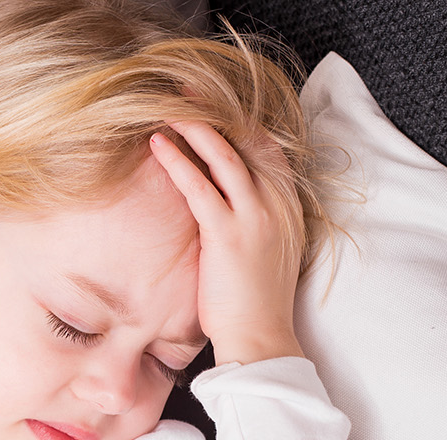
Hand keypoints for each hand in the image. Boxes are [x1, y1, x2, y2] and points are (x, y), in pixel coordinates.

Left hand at [148, 121, 305, 364]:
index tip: (211, 106)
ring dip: (195, 128)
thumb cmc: (254, 305)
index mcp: (287, 207)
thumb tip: (224, 206)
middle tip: (186, 93)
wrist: (261, 338)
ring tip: (168, 110)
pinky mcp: (228, 235)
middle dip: (216, 113)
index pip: (267, 149)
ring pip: (226, 155)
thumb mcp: (264, 253)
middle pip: (249, 141)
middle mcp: (277, 205)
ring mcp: (256, 218)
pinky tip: (159, 146)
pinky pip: (200, 187)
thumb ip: (253, 223)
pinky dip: (178, 162)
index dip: (240, 123)